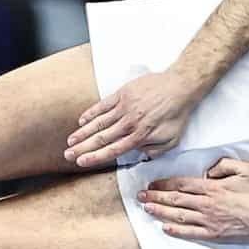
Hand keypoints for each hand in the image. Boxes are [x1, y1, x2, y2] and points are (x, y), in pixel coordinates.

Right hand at [67, 69, 202, 166]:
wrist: (179, 86)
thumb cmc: (176, 114)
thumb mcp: (171, 140)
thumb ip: (154, 151)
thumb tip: (139, 155)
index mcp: (139, 136)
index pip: (112, 150)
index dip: (95, 157)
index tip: (81, 162)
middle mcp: (129, 123)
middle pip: (101, 138)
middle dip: (82, 148)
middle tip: (68, 155)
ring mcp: (124, 107)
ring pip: (99, 123)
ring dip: (83, 132)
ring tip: (70, 141)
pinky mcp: (123, 94)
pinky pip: (103, 105)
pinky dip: (91, 112)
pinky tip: (81, 120)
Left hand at [139, 157, 248, 241]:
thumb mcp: (244, 169)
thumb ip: (223, 165)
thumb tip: (208, 171)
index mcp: (212, 188)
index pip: (182, 184)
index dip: (165, 183)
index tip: (153, 183)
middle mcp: (207, 204)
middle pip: (176, 199)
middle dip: (156, 197)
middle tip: (140, 196)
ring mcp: (209, 220)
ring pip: (179, 215)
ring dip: (161, 212)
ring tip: (147, 209)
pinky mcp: (214, 234)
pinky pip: (191, 233)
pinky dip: (176, 231)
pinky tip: (165, 228)